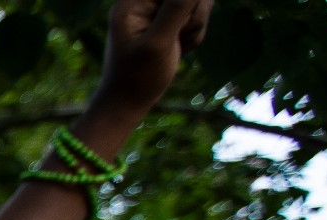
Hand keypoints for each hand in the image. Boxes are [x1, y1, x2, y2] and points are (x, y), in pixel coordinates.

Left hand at [94, 0, 211, 116]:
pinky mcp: (169, 23)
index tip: (179, 27)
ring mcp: (157, 12)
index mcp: (132, 2)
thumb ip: (177, 8)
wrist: (129, 103)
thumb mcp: (158, 42)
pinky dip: (193, 35)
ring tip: (177, 47)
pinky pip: (196, 18)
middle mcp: (144, 2)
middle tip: (177, 39)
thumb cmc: (138, 77)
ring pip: (197, 4)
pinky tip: (179, 50)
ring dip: (195, 27)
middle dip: (193, 16)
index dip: (185, 4)